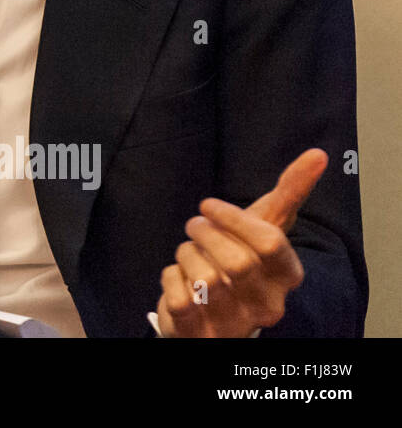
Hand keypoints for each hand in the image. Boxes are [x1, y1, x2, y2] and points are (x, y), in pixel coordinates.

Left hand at [156, 148, 326, 337]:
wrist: (215, 304)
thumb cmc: (242, 257)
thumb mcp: (265, 223)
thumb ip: (290, 190)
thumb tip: (318, 154)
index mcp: (287, 276)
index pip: (269, 242)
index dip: (231, 218)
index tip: (209, 205)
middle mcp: (268, 305)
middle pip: (236, 262)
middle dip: (204, 234)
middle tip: (194, 226)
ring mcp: (236, 323)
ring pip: (204, 279)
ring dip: (186, 255)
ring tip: (190, 254)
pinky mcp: (200, 334)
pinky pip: (178, 299)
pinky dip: (169, 279)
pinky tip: (178, 277)